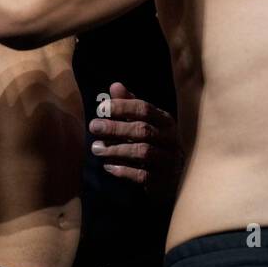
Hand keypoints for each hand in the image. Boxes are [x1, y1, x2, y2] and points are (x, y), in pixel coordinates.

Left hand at [88, 82, 182, 196]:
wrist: (174, 177)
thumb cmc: (155, 142)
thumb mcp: (145, 122)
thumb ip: (130, 105)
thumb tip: (115, 85)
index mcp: (166, 121)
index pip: (145, 109)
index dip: (123, 107)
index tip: (100, 108)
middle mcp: (170, 139)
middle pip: (143, 130)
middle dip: (115, 127)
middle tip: (93, 126)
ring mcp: (168, 160)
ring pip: (142, 152)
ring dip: (116, 149)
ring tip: (96, 148)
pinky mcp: (163, 180)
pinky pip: (142, 174)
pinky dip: (123, 170)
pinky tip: (108, 166)